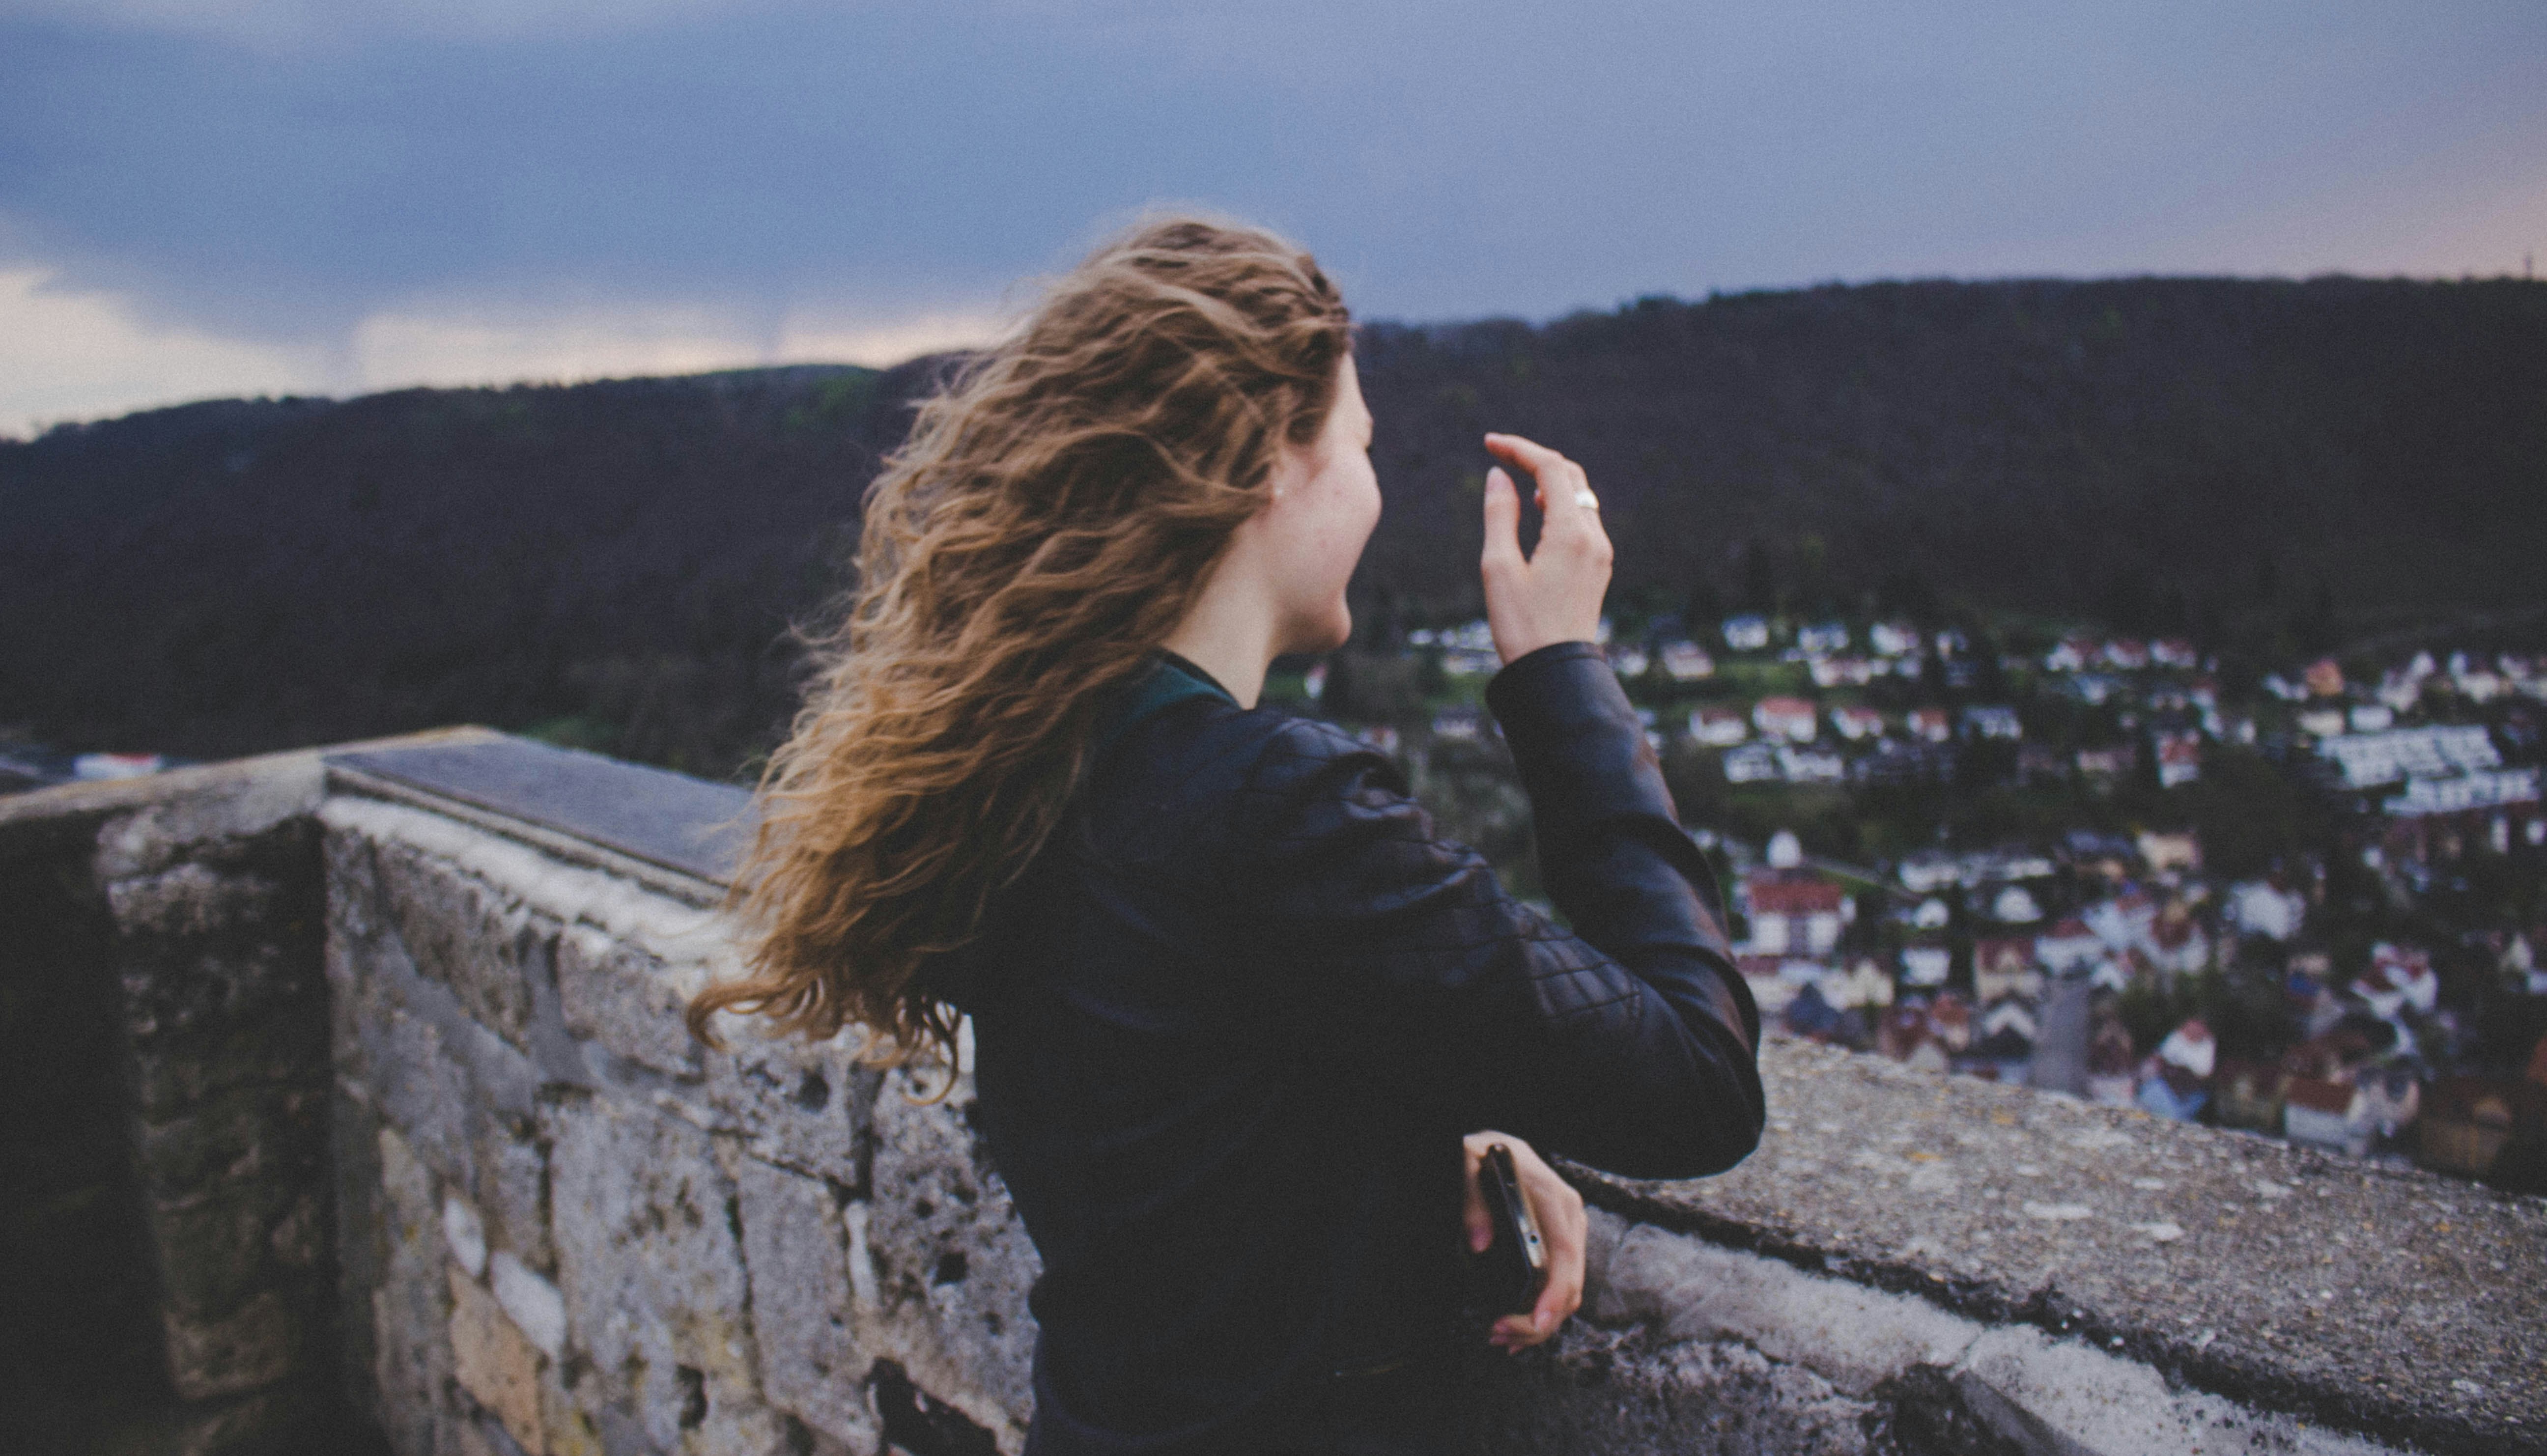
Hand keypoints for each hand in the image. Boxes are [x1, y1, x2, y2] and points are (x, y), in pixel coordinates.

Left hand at [1461, 1130, 1586, 1351]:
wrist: (1494, 1146)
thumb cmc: (1482, 1156)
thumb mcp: (1468, 1163)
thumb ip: (1472, 1200)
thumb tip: (1479, 1244)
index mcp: (1552, 1197)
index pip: (1564, 1253)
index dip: (1554, 1293)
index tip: (1536, 1320)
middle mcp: (1568, 1216)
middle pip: (1570, 1284)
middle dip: (1539, 1321)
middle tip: (1499, 1334)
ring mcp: (1568, 1232)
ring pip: (1569, 1294)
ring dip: (1539, 1324)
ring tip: (1503, 1336)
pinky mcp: (1561, 1245)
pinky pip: (1561, 1287)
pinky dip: (1543, 1314)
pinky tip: (1519, 1329)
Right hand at [1479, 433, 1612, 665]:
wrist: (1555, 674)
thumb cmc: (1521, 626)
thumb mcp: (1499, 567)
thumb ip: (1499, 514)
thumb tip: (1499, 476)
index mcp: (1571, 533)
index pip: (1549, 469)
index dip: (1518, 448)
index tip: (1489, 443)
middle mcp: (1594, 538)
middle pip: (1570, 476)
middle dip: (1535, 459)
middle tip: (1499, 455)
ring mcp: (1600, 553)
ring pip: (1580, 497)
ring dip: (1548, 481)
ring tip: (1515, 481)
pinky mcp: (1598, 567)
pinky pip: (1583, 520)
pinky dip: (1559, 505)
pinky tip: (1537, 513)